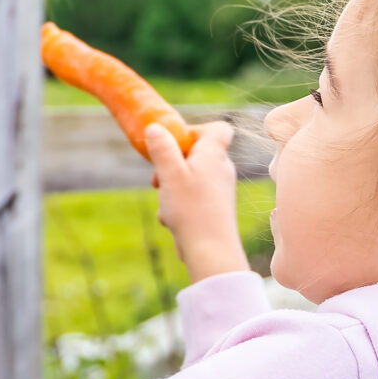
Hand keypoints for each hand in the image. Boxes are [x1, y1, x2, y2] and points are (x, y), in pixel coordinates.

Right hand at [148, 121, 247, 283]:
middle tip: (159, 175)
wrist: (209, 250)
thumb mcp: (169, 173)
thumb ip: (162, 148)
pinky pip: (192, 195)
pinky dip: (178, 202)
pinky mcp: (214, 207)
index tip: (174, 142)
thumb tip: (155, 128)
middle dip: (173, 160)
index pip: (218, 129)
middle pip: (197, 152)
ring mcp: (219, 190)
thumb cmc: (191, 209)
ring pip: (191, 175)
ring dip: (172, 183)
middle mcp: (221, 170)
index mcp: (214, 156)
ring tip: (163, 198)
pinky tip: (170, 216)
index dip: (195, 129)